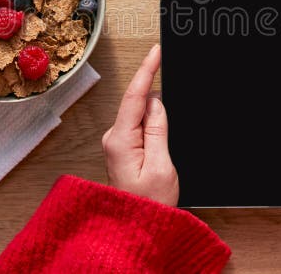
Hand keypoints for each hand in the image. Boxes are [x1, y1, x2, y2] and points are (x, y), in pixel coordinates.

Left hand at [101, 44, 178, 206]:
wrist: (135, 230)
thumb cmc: (148, 206)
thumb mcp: (162, 165)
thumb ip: (158, 128)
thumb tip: (156, 100)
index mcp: (120, 139)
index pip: (135, 96)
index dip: (147, 70)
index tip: (156, 51)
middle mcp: (113, 138)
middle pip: (141, 105)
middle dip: (159, 110)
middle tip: (167, 144)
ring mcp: (117, 144)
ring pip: (143, 118)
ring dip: (157, 126)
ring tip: (161, 161)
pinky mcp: (123, 149)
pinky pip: (141, 129)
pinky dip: (153, 131)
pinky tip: (159, 151)